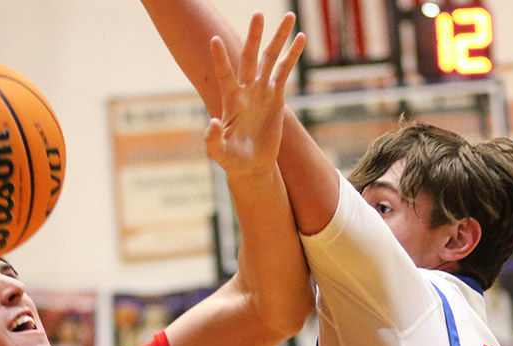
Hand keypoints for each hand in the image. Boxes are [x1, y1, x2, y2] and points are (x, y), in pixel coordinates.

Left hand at [204, 12, 304, 178]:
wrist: (251, 164)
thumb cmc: (232, 159)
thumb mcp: (219, 153)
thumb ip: (212, 140)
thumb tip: (212, 122)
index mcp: (230, 100)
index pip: (224, 74)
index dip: (221, 58)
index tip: (215, 39)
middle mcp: (246, 90)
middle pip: (250, 58)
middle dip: (254, 36)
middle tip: (258, 13)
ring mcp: (262, 91)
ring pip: (270, 59)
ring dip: (279, 39)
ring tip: (289, 16)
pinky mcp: (276, 98)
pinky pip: (284, 72)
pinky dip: (292, 56)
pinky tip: (300, 38)